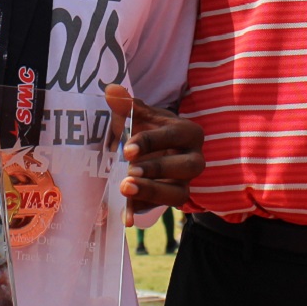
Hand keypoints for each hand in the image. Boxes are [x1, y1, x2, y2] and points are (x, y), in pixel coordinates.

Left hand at [105, 85, 203, 225]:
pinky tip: (124, 215)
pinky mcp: (174, 200)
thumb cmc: (149, 129)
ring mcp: (186, 182)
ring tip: (125, 189)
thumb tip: (111, 90)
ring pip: (179, 193)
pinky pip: (161, 210)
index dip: (151, 141)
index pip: (175, 135)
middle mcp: (195, 159)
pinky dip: (142, 211)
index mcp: (189, 132)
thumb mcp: (140, 116)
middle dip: (157, 169)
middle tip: (129, 171)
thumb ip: (127, 104)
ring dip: (152, 193)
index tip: (127, 147)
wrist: (154, 151)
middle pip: (186, 167)